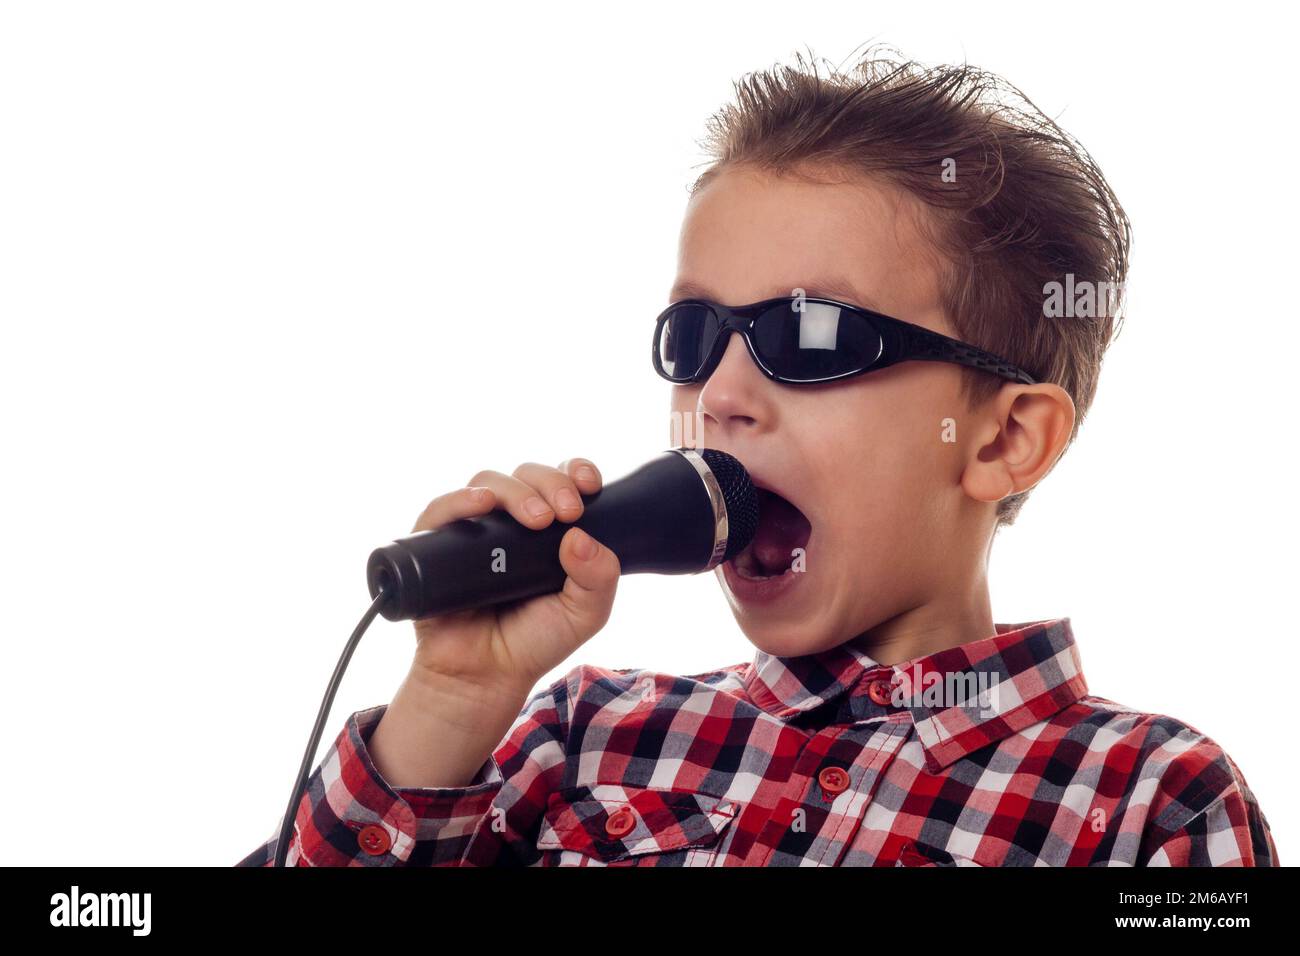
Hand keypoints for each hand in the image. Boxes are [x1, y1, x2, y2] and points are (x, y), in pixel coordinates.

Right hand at [404, 457, 620, 699]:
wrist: (485, 678)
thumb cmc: (534, 641)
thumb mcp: (585, 614)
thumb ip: (599, 578)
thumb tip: (580, 537)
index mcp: (548, 530)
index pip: (560, 481)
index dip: (575, 472)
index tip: (589, 484)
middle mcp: (509, 523)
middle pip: (527, 476)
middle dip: (551, 483)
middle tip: (567, 511)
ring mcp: (472, 531)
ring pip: (488, 484)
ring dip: (515, 491)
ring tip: (537, 519)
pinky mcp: (434, 545)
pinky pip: (441, 510)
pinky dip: (460, 499)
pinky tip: (481, 503)